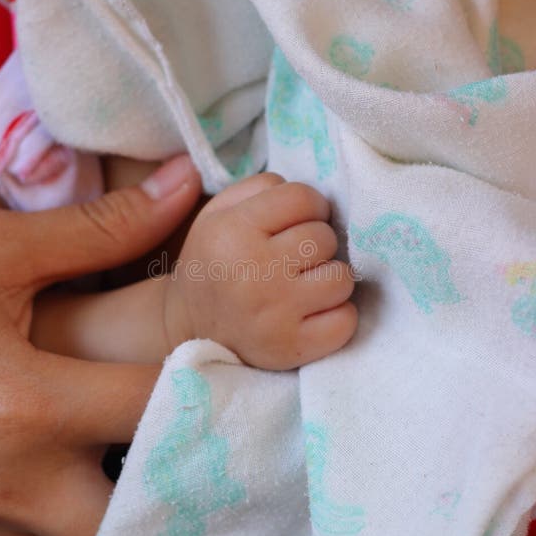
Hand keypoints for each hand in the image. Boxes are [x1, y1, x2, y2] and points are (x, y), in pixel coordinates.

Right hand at [0, 113, 200, 535]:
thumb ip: (99, 230)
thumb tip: (186, 182)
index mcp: (27, 404)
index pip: (159, 410)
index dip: (213, 395)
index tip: (242, 381)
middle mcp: (9, 483)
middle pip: (140, 520)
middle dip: (186, 493)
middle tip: (221, 461)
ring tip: (172, 504)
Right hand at [168, 173, 357, 368]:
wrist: (189, 324)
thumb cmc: (216, 260)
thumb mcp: (219, 211)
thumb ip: (263, 187)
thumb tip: (313, 195)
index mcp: (233, 231)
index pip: (303, 198)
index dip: (310, 206)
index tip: (300, 222)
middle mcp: (254, 272)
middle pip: (325, 237)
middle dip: (317, 243)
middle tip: (296, 258)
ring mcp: (274, 314)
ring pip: (342, 278)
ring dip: (330, 278)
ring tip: (306, 284)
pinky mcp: (290, 348)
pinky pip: (345, 321)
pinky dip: (338, 315)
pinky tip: (314, 312)